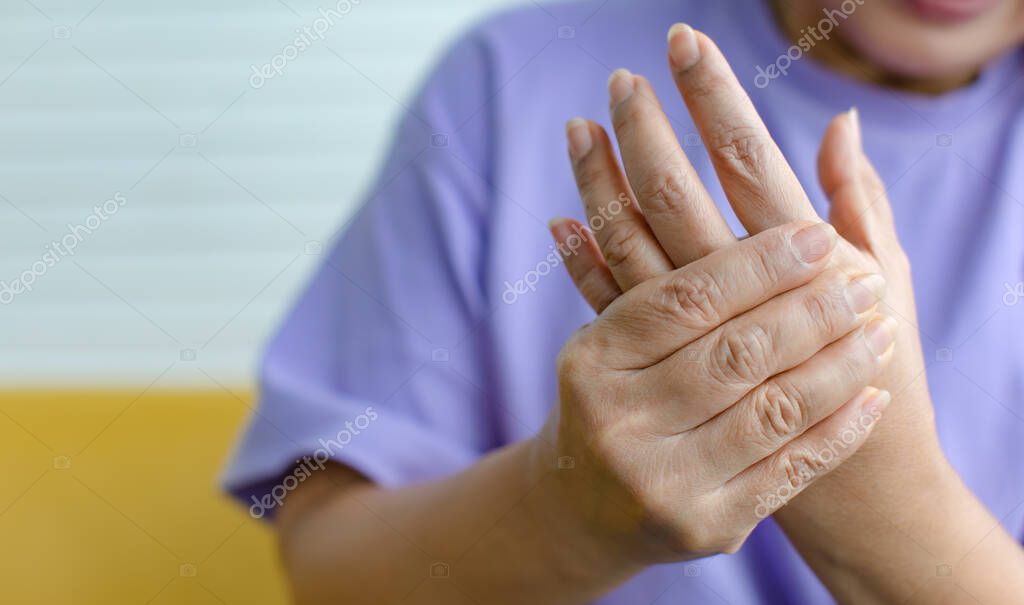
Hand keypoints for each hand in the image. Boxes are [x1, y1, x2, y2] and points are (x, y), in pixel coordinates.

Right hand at [532, 219, 893, 566]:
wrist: (581, 509)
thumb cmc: (606, 403)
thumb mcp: (604, 338)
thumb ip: (628, 261)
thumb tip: (625, 147)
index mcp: (591, 362)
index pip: (686, 299)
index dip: (757, 264)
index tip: (816, 234)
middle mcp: (618, 422)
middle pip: (735, 351)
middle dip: (812, 310)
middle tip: (864, 281)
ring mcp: (661, 481)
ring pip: (773, 408)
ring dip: (840, 363)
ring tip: (880, 327)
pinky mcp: (705, 527)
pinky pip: (789, 470)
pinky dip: (838, 428)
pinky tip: (870, 394)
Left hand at [552, 24, 939, 509]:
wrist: (851, 494)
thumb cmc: (879, 376)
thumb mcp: (892, 288)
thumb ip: (864, 207)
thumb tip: (841, 123)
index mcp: (809, 263)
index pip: (746, 158)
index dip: (713, 98)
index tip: (683, 45)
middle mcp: (741, 299)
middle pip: (675, 195)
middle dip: (645, 132)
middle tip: (619, 79)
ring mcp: (692, 339)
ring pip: (632, 245)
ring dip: (601, 183)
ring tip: (578, 128)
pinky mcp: (665, 376)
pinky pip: (613, 310)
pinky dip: (584, 263)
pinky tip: (560, 221)